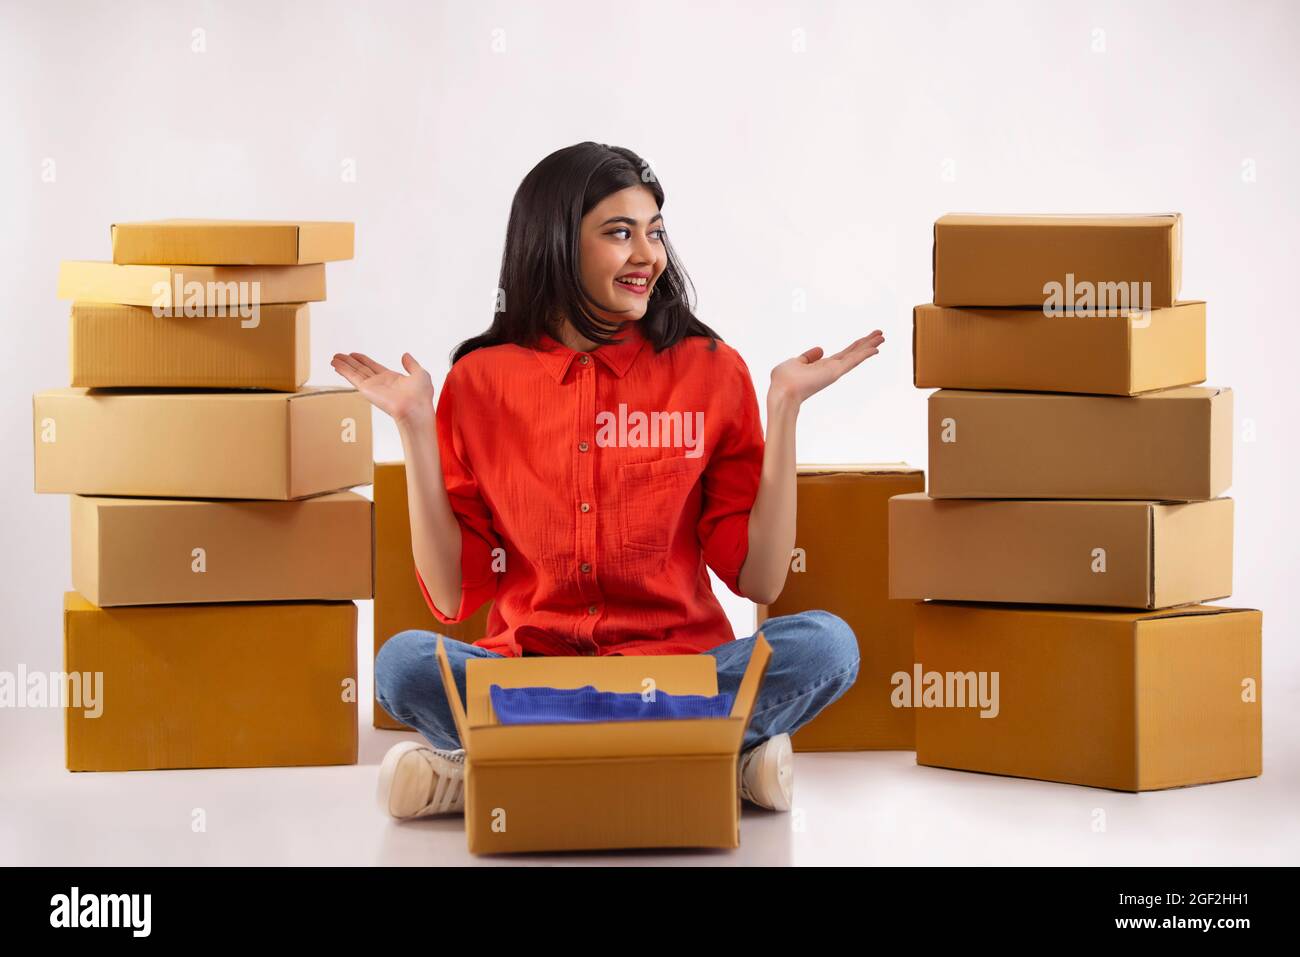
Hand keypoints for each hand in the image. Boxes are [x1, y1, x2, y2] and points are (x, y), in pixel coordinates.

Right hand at [330, 351, 434, 426]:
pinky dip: (343, 370)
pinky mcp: (366, 389)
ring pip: (355, 372)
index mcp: (392, 379)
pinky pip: (352, 377)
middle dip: (350, 362)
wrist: (415, 408)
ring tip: (334, 358)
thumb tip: (406, 355)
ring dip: (343, 365)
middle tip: (339, 355)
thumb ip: (411, 364)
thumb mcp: (420, 374)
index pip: (374, 367)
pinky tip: (335, 364)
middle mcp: (380, 383)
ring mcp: (372, 387)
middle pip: (361, 369)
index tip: (354, 355)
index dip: (363, 360)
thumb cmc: (421, 395)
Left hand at [769, 330, 884, 405]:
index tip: (865, 339)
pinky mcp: (835, 372)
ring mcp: (834, 371)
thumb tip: (820, 349)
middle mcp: (831, 369)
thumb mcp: (795, 362)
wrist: (782, 392)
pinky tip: (876, 349)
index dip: (855, 346)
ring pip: (856, 356)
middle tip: (880, 335)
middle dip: (866, 343)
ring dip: (870, 346)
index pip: (843, 354)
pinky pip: (853, 361)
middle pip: (853, 353)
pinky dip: (864, 354)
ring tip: (882, 337)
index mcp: (822, 366)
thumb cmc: (784, 381)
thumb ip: (807, 356)